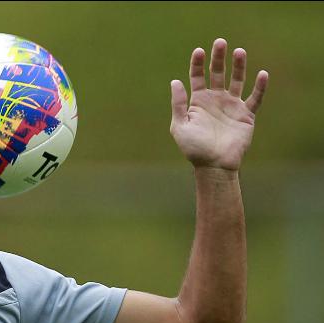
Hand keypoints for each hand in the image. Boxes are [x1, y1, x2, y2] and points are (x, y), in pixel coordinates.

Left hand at [170, 38, 267, 170]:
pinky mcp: (246, 115)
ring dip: (238, 66)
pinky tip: (262, 74)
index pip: (198, 77)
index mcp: (198, 101)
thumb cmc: (194, 148)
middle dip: (218, 58)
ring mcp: (231, 106)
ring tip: (239, 51)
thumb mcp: (180, 125)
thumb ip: (178, 104)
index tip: (199, 51)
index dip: (198, 63)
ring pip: (237, 81)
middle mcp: (216, 100)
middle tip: (220, 42)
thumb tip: (175, 81)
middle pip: (218, 73)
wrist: (214, 165)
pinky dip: (260, 87)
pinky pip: (255, 98)